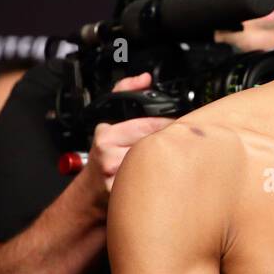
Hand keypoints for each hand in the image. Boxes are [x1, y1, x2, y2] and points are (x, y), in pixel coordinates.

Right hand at [84, 73, 174, 195]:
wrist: (90, 191)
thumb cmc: (102, 155)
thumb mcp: (108, 119)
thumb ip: (124, 93)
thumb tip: (144, 79)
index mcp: (107, 135)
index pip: (148, 125)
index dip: (168, 123)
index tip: (179, 123)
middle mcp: (110, 156)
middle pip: (155, 144)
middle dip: (171, 140)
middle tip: (183, 139)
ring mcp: (117, 177)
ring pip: (157, 163)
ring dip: (170, 158)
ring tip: (175, 155)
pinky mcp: (126, 194)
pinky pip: (153, 181)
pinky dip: (163, 176)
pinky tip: (166, 172)